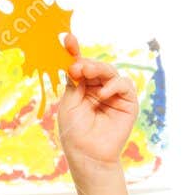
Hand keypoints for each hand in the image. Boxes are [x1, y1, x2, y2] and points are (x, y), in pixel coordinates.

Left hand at [55, 33, 136, 174]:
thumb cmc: (75, 132)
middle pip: (96, 67)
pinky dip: (114, 85)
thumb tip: (75, 60)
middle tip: (77, 65)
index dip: (74, 52)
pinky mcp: (127, 103)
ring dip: (99, 70)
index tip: (68, 40)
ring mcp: (113, 95)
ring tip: (87, 73)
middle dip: (87, 63)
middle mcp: (98, 89)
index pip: (80, 67)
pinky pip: (124, 85)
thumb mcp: (69, 103)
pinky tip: (103, 93)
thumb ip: (74, 82)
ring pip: (110, 73)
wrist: (88, 154)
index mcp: (83, 88)